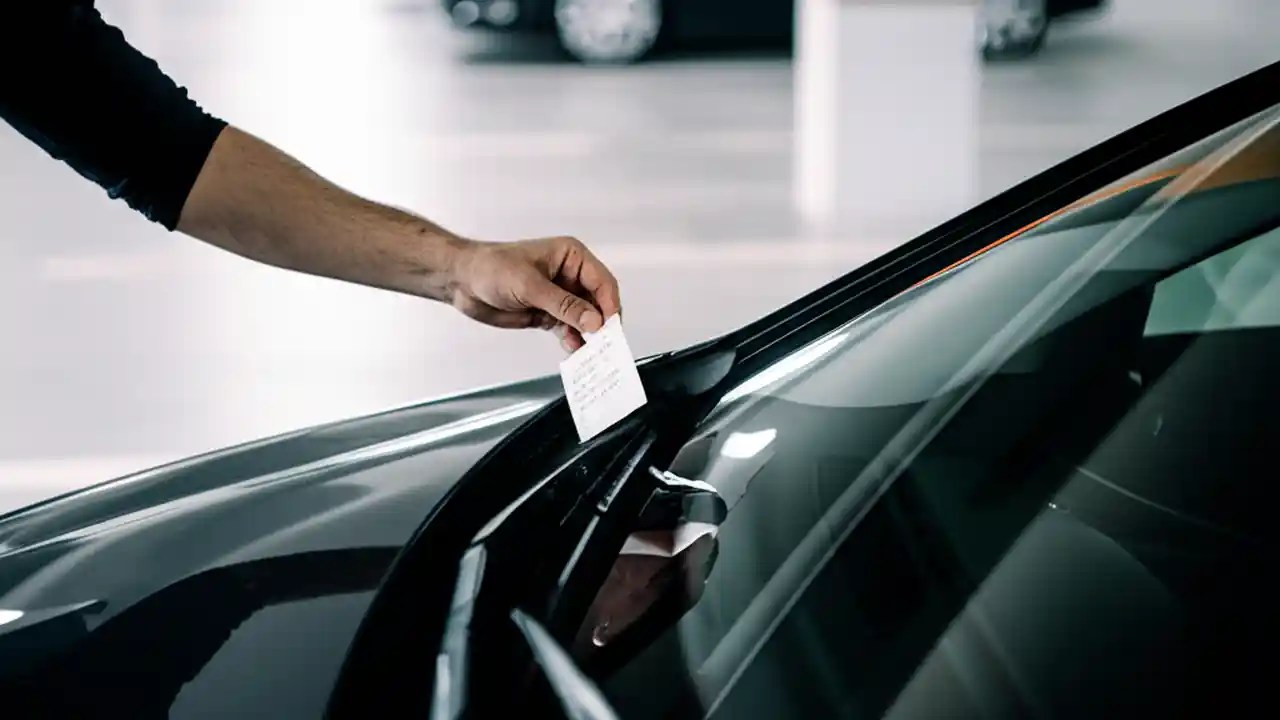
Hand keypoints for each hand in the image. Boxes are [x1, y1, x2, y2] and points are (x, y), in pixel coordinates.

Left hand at [448, 236, 621, 351]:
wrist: (463, 281)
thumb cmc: (492, 268)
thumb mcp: (530, 286)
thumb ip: (564, 305)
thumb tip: (594, 321)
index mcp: (571, 256)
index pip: (602, 282)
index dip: (609, 305)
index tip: (610, 327)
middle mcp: (571, 275)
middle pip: (598, 302)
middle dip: (601, 324)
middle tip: (603, 345)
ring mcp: (561, 296)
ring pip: (585, 319)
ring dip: (588, 336)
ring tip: (589, 353)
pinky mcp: (549, 314)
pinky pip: (569, 329)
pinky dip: (573, 340)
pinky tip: (574, 351)